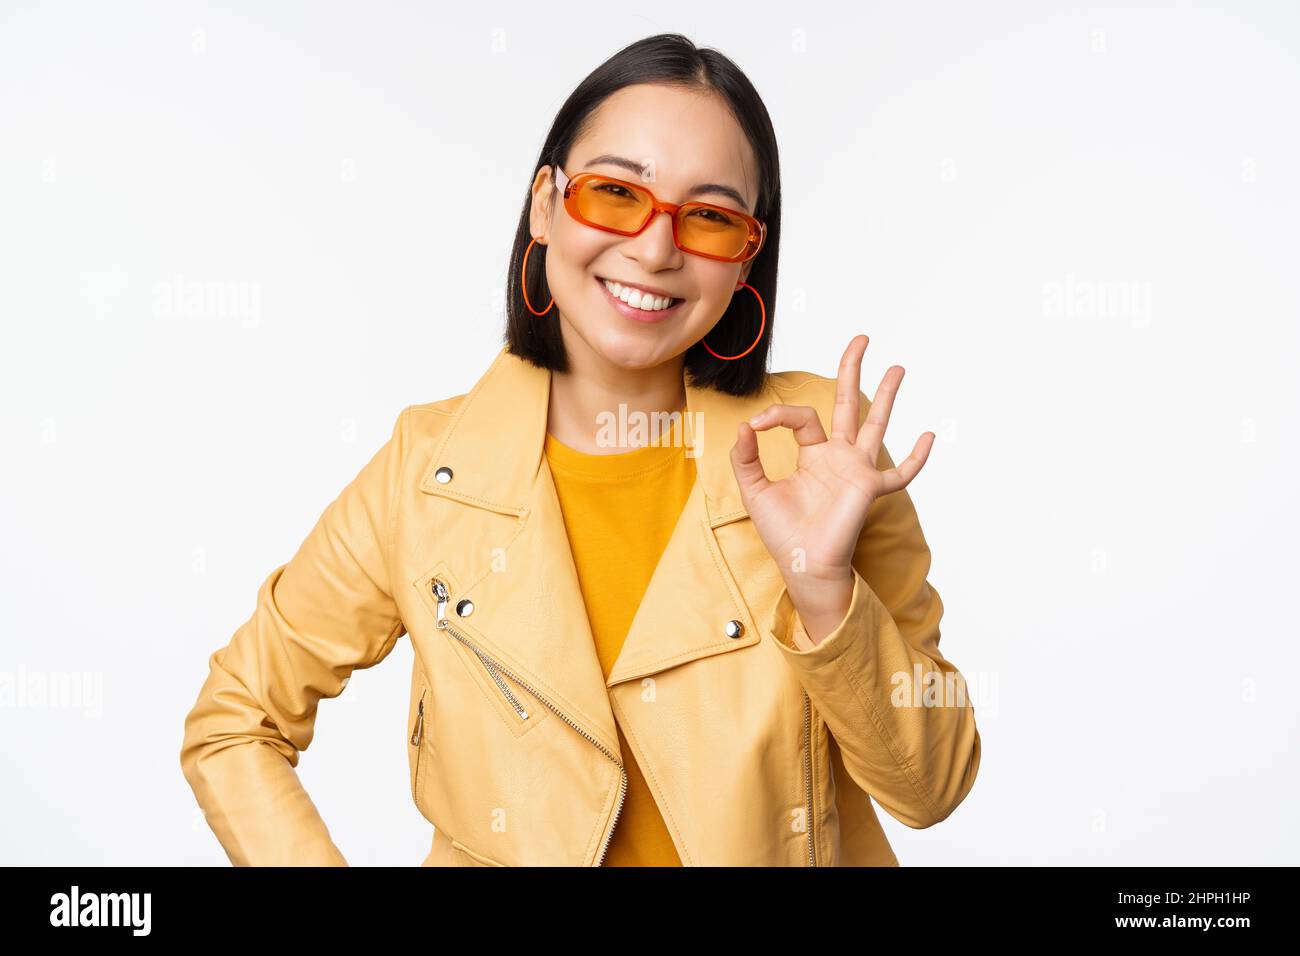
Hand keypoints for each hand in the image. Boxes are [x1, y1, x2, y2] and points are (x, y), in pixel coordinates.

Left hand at [729, 334, 934, 643]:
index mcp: (813, 454)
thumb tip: (745, 424)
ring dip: (887, 396)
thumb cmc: (781, 532)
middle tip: (861, 339)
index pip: (801, 416)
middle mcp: (838, 457)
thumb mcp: (754, 489)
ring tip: (898, 367)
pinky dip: (916, 458)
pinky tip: (928, 436)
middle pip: (848, 404)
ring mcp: (857, 470)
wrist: (800, 563)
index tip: (756, 424)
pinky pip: (900, 474)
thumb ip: (746, 457)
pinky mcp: (869, 488)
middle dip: (853, 371)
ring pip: (875, 424)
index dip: (777, 414)